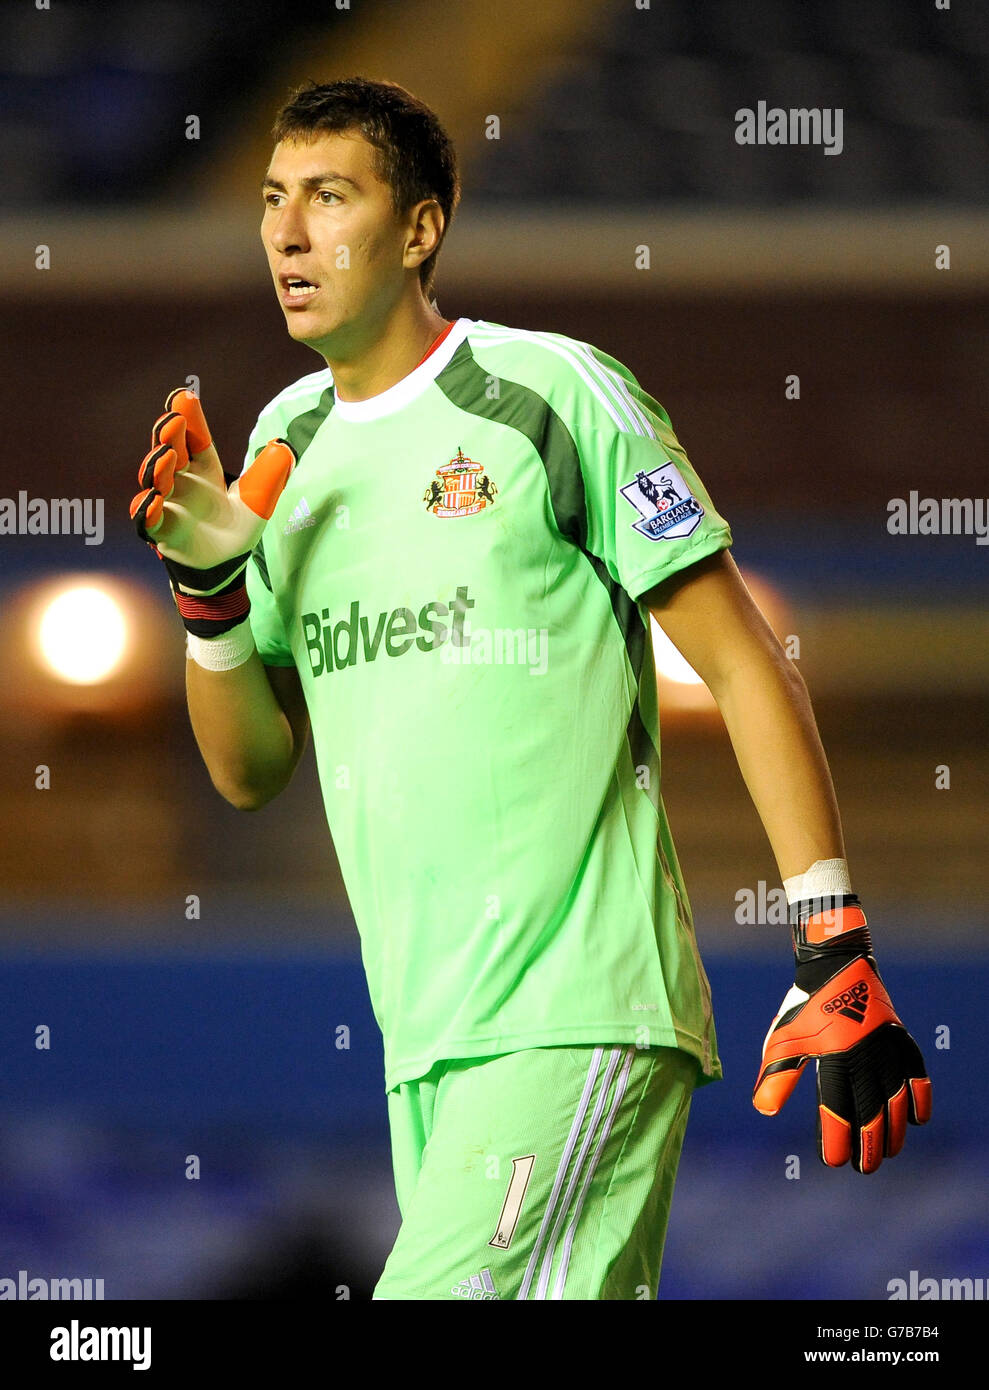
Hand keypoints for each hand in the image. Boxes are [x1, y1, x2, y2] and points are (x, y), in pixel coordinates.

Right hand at [129, 389, 294, 635]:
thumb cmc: (237, 527)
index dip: (190, 418)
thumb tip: (284, 448)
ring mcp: (169, 504)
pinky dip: (147, 510)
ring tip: (166, 456)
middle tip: (172, 420)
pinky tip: (153, 501)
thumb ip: (269, 475)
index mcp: (204, 468)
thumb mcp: (259, 499)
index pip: (196, 438)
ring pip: (155, 480)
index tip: (184, 396)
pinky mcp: (162, 530)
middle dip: (169, 435)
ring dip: (158, 466)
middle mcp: (182, 481)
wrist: (225, 565)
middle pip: (170, 451)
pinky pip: (148, 519)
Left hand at [753, 896, 931, 1173]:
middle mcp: (863, 1053)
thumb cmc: (803, 1006)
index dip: (836, 1137)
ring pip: (896, 1097)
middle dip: (868, 1143)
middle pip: (871, 1109)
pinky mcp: (899, 1036)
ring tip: (889, 1153)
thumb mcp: (782, 1039)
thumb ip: (776, 1076)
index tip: (833, 1160)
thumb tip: (763, 1111)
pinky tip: (917, 1120)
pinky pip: (916, 1072)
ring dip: (894, 1129)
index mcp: (833, 1055)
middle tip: (864, 1168)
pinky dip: (919, 1098)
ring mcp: (885, 1045)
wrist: (833, 964)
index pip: (837, 1107)